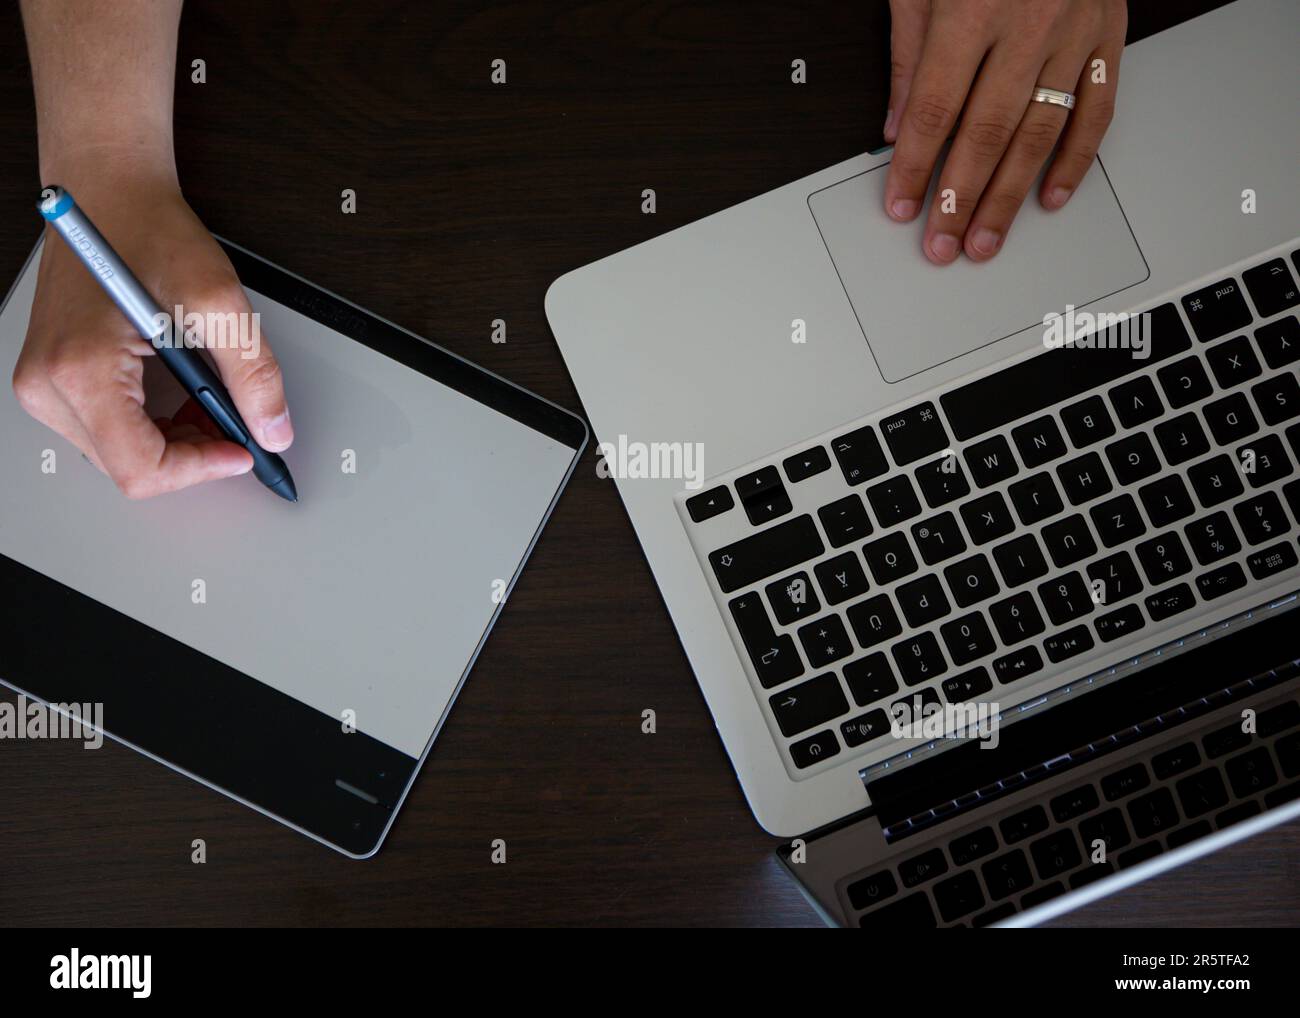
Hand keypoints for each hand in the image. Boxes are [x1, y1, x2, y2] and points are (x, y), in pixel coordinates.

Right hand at [13, 177, 293, 498]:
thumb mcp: (219, 301)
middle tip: (235, 425)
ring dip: (174, 441)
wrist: (110, 194)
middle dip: (191, 454)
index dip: (201, 468)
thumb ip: (253, 374)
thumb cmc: (148, 231)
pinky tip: (183, 399)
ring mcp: (43, 383)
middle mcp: (48, 383)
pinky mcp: (52, 378)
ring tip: (211, 404)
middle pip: (128, 467)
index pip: (140, 468)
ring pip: (118, 455)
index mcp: (81, 369)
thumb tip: (273, 430)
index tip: (242, 451)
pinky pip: (107, 431)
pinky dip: (153, 425)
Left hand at [883, 0, 1126, 263]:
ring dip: (1009, 197)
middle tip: (940, 244)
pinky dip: (1075, 162)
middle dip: (959, 199)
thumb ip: (909, 54)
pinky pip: (1097, 112)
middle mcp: (1029, 23)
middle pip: (987, 133)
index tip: (899, 206)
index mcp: (973, 7)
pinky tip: (1049, 198)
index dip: (913, 166)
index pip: (935, 109)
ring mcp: (1075, 32)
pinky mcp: (1110, 36)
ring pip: (1039, 134)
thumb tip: (893, 128)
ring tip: (985, 239)